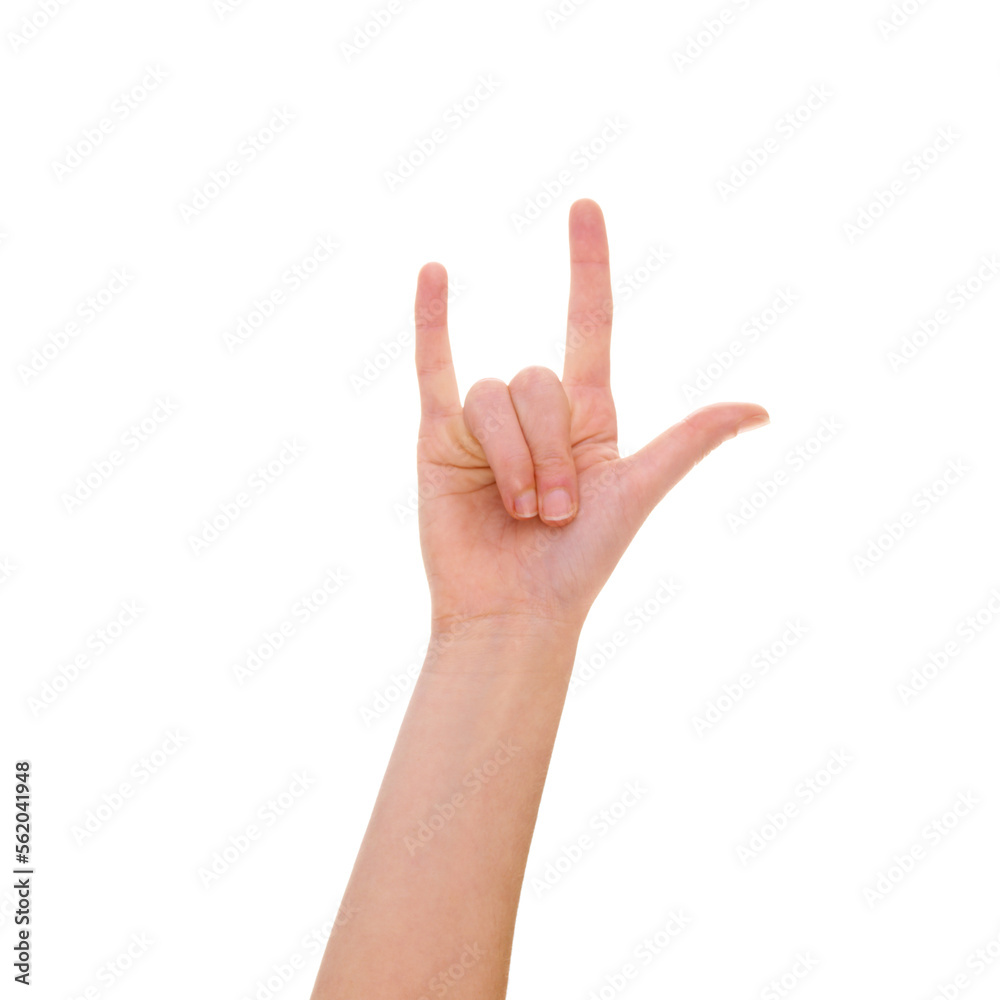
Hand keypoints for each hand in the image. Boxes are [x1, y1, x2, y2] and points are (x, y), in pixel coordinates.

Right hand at [414, 199, 767, 641]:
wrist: (517, 611)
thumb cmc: (582, 562)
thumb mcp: (639, 491)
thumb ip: (689, 441)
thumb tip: (762, 408)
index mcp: (589, 416)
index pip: (589, 322)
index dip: (588, 266)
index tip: (584, 208)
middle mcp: (537, 413)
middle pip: (539, 381)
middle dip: (551, 451)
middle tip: (556, 511)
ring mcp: (485, 423)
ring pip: (494, 395)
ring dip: (512, 459)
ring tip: (519, 511)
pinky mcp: (438, 438)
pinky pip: (434, 369)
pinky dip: (432, 322)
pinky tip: (434, 273)